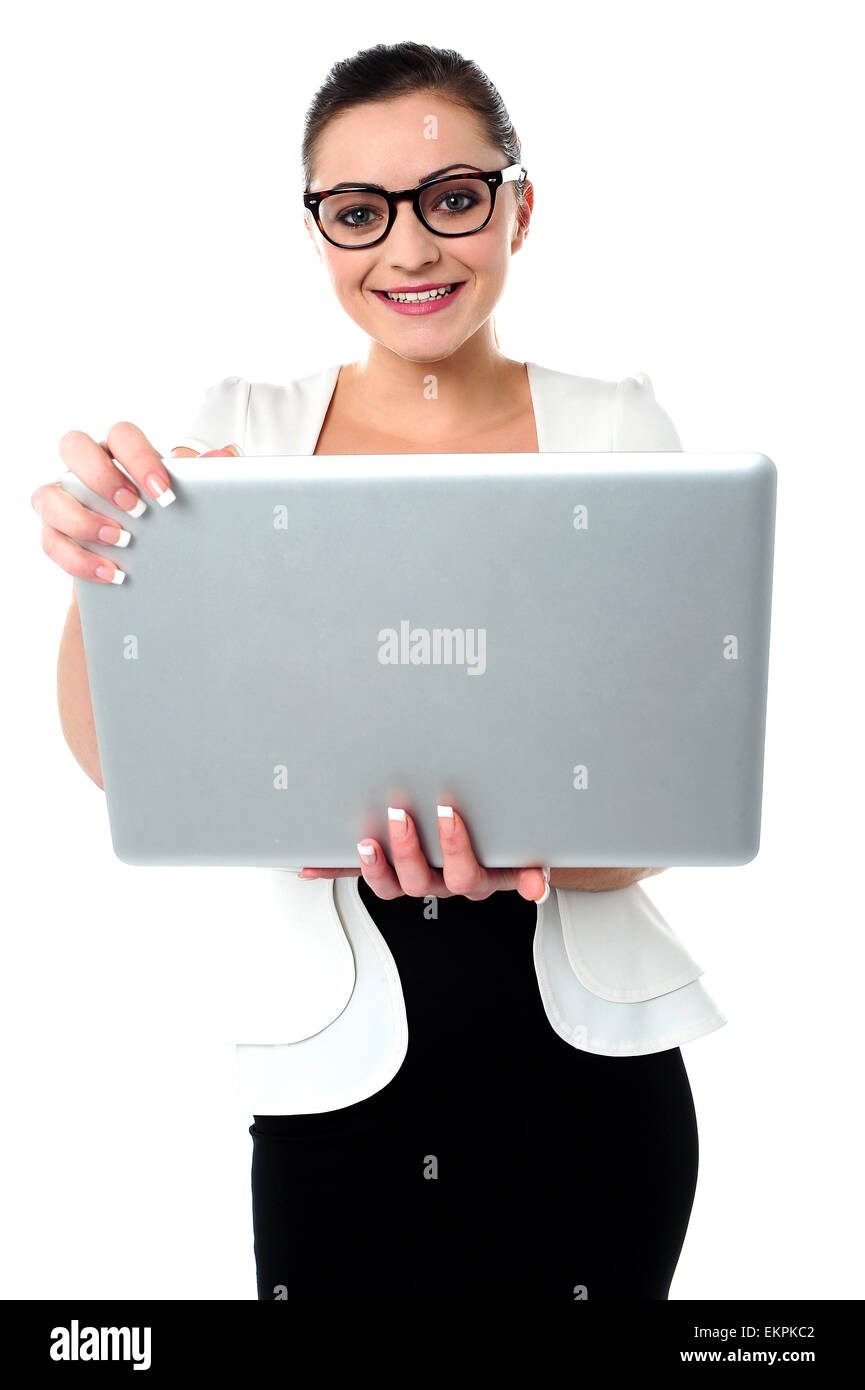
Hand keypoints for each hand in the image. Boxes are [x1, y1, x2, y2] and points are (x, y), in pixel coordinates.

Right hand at [32, 428, 239, 584]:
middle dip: (103, 477)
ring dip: (83, 519)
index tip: (164, 491)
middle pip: (74, 446)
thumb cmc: (166, 521)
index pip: (121, 435)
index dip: (139, 457)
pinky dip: (80, 560)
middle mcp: (85, 469)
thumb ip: (210, 475)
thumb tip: (227, 455)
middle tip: (136, 510)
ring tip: (122, 541)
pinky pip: (50, 541)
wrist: (146, 569)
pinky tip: (111, 573)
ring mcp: (63, 499)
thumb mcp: (190, 499)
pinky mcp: (54, 533)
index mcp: (119, 451)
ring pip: (48, 495)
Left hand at [298, 805, 549, 903]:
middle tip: (400, 815)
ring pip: (392, 886)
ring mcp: (413, 879)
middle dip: (409, 849)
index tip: (447, 813)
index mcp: (474, 878)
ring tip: (365, 841)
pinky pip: (358, 877)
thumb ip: (528, 868)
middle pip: (422, 880)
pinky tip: (310, 867)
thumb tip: (537, 886)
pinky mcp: (388, 872)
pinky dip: (333, 870)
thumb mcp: (524, 854)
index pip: (466, 874)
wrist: (496, 853)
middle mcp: (442, 882)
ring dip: (374, 866)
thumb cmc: (506, 847)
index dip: (455, 848)